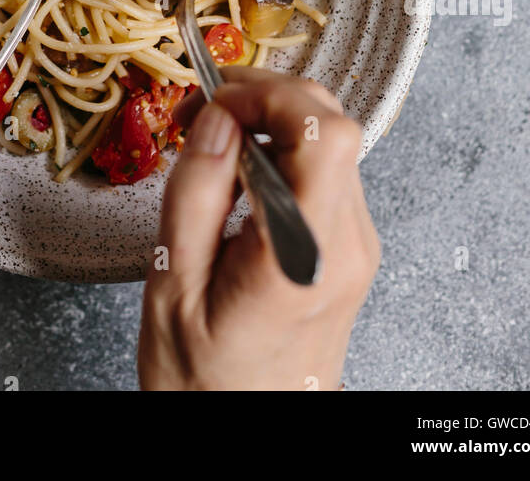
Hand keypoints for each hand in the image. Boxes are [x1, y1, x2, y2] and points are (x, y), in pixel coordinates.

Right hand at [139, 71, 379, 390]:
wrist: (252, 433)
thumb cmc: (207, 381)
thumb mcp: (173, 286)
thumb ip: (196, 194)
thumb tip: (218, 119)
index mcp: (303, 256)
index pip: (326, 135)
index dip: (272, 96)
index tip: (217, 101)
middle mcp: (345, 246)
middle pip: (335, 125)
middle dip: (267, 97)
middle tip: (206, 109)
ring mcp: (356, 245)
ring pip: (333, 140)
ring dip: (274, 120)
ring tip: (216, 139)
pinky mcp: (350, 245)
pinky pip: (327, 169)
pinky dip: (284, 148)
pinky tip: (241, 170)